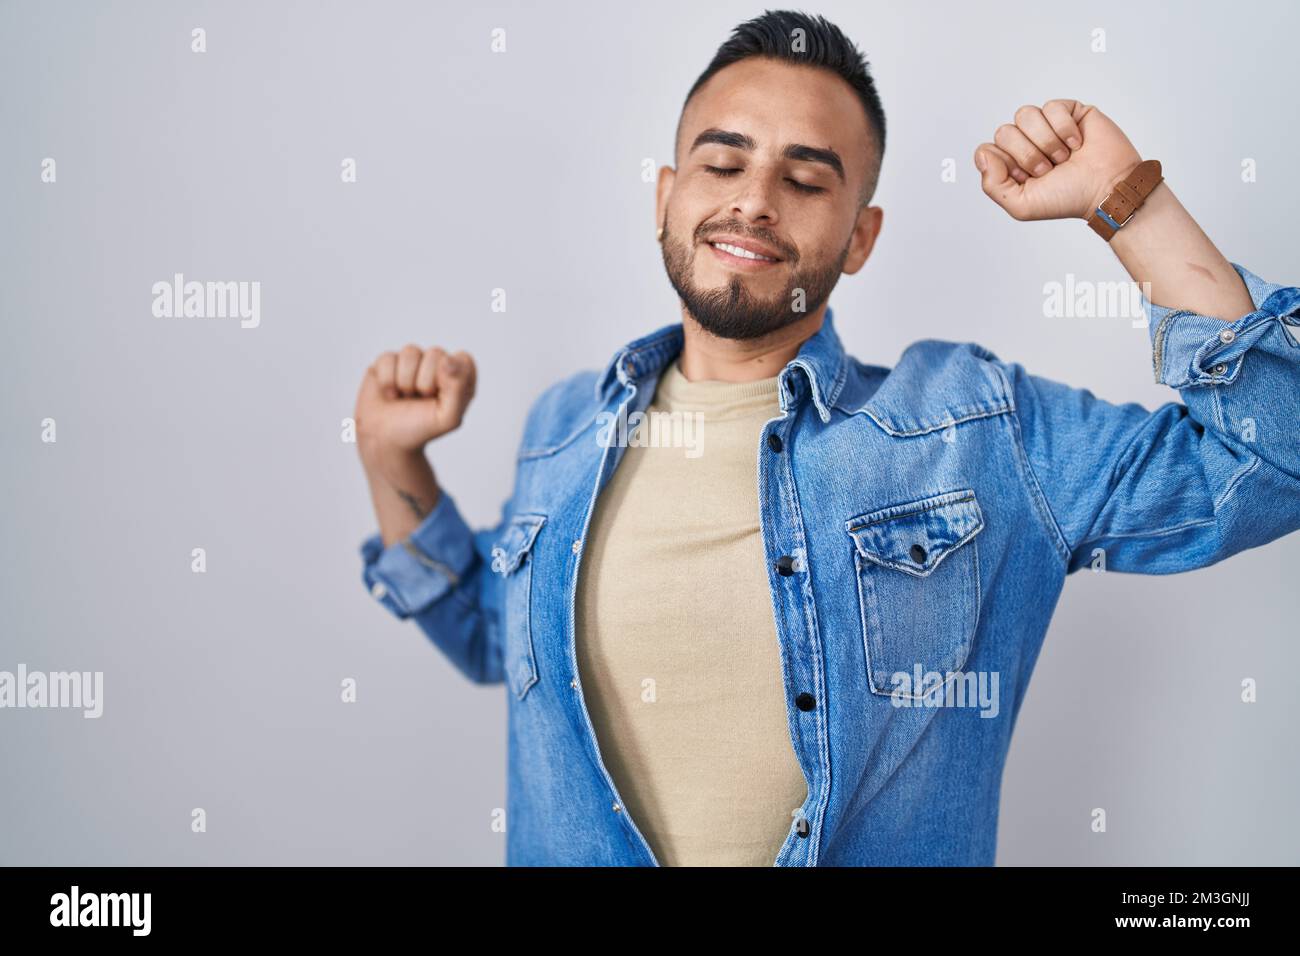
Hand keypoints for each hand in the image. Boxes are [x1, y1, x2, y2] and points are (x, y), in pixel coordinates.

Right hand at [354, 345, 476, 464]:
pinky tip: (390, 393)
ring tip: (405, 397)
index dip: (450, 377)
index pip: (463, 360)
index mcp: (459, 378)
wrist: (386, 440)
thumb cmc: (420, 429)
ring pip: (411, 352)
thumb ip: (458, 389)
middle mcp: (438, 365)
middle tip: (420, 400)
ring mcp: (413, 361)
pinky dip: (387, 381)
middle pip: (436, 353)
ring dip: (405, 382)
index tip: (440, 397)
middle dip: (425, 383)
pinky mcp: (389, 361)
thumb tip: (448, 359)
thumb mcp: (447, 418)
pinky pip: (388, 358)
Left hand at [974, 100, 1141, 221]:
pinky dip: (1064, 128)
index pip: (987, 150)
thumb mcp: (1021, 205)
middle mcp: (1025, 142)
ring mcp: (1046, 125)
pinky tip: (1077, 143)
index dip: (1007, 165)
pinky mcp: (1068, 111)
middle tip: (1050, 169)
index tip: (1028, 179)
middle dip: (1028, 155)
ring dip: (1047, 141)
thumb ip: (992, 184)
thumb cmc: (1068, 198)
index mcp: (1010, 163)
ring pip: (1025, 115)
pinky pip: (1051, 107)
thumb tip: (982, 153)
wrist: (1107, 188)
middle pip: (1004, 132)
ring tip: (1064, 157)